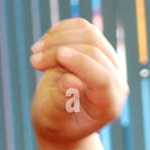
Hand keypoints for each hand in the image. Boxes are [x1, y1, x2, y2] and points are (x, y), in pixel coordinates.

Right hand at [30, 17, 128, 146]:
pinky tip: (45, 43)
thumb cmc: (56, 123)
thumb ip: (61, 103)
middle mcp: (116, 81)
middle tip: (33, 61)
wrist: (60, 117)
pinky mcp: (100, 46)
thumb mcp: (52, 119)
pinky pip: (82, 27)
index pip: (102, 78)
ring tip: (35, 52)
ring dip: (58, 38)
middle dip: (59, 51)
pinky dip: (61, 30)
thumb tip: (71, 82)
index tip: (57, 55)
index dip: (81, 63)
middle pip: (93, 51)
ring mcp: (110, 61)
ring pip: (89, 33)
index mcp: (108, 105)